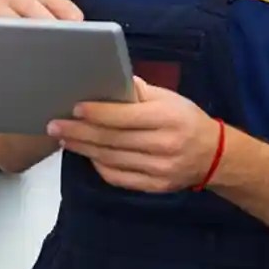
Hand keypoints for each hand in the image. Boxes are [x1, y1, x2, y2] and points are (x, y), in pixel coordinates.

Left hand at [48, 77, 220, 192]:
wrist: (213, 155)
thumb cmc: (186, 119)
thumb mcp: (169, 98)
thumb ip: (139, 91)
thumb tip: (108, 81)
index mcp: (167, 118)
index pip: (125, 117)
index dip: (97, 113)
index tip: (75, 108)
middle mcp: (163, 145)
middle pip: (112, 140)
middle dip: (80, 132)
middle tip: (55, 125)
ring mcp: (158, 170)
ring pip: (111, 159)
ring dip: (83, 149)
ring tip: (64, 138)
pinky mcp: (154, 187)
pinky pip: (118, 177)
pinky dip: (99, 166)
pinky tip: (87, 155)